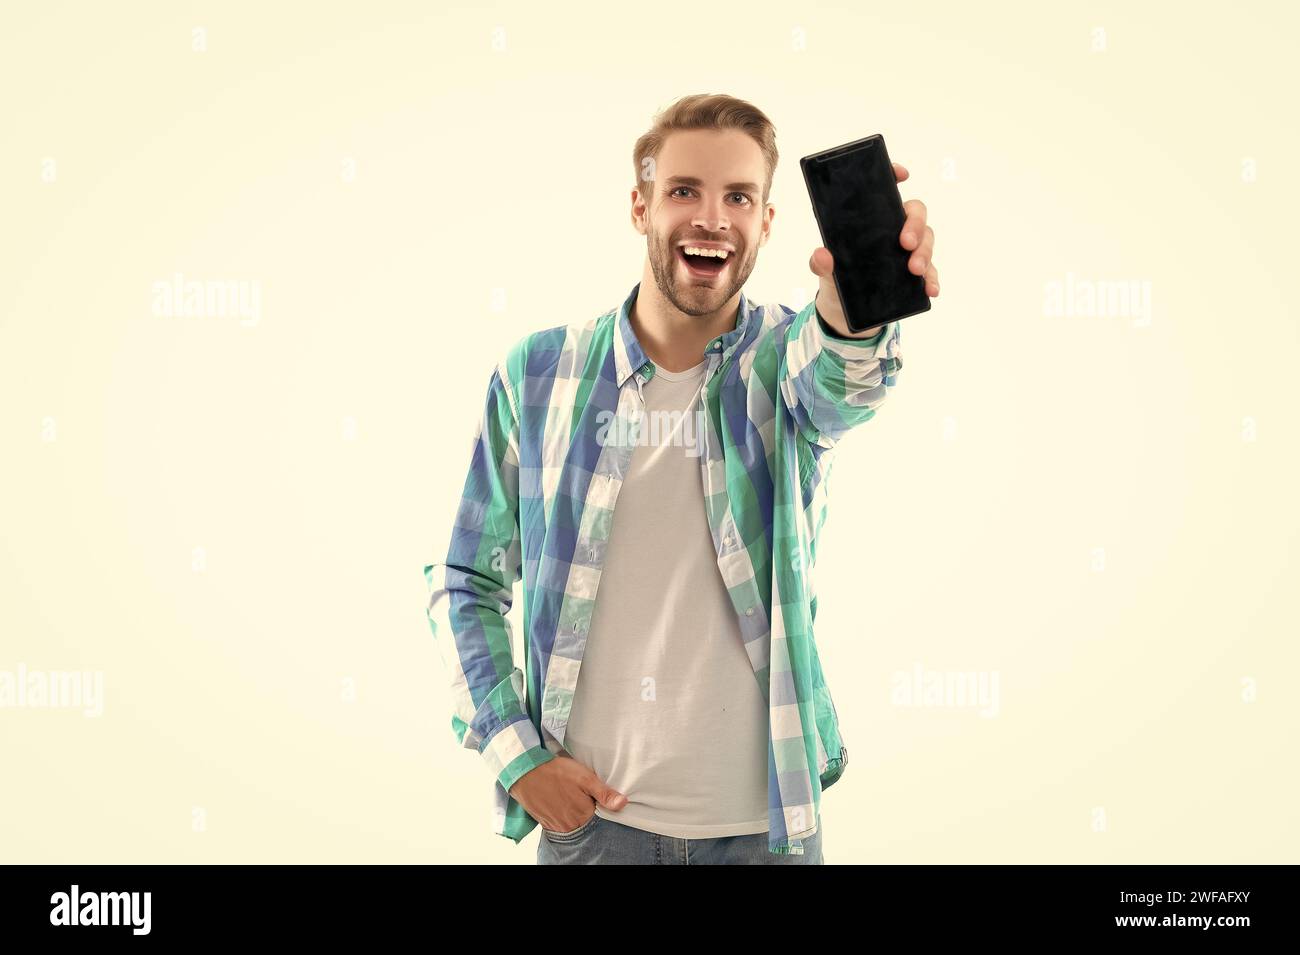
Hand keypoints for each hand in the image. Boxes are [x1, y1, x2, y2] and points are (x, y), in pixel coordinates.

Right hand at [509, 753, 627, 831]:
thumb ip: (604, 793)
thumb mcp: (585, 777)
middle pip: (585, 820)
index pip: (599, 815)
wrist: (525, 770)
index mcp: (583, 814)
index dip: (598, 803)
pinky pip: (558, 822)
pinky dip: (561, 814)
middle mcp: (570, 824)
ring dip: (572, 811)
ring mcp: (556, 825)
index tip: (593, 793)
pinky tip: (558, 800)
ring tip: (568, 794)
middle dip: (585, 808)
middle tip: (577, 791)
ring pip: (572, 822)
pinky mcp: (545, 822)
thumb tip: (624, 804)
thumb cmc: (556, 771)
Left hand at [810, 161, 939, 337]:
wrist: (843, 312)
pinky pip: (931, 270)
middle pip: (914, 213)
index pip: (886, 189)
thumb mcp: (824, 272)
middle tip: (905, 243)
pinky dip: (932, 279)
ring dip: (925, 253)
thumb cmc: (836, 280)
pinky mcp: (915, 272)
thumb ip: (820, 264)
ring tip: (914, 270)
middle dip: (915, 225)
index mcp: (870, 220)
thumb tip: (821, 254)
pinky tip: (930, 288)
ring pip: (926, 239)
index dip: (895, 175)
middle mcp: (892, 229)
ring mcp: (907, 250)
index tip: (902, 174)